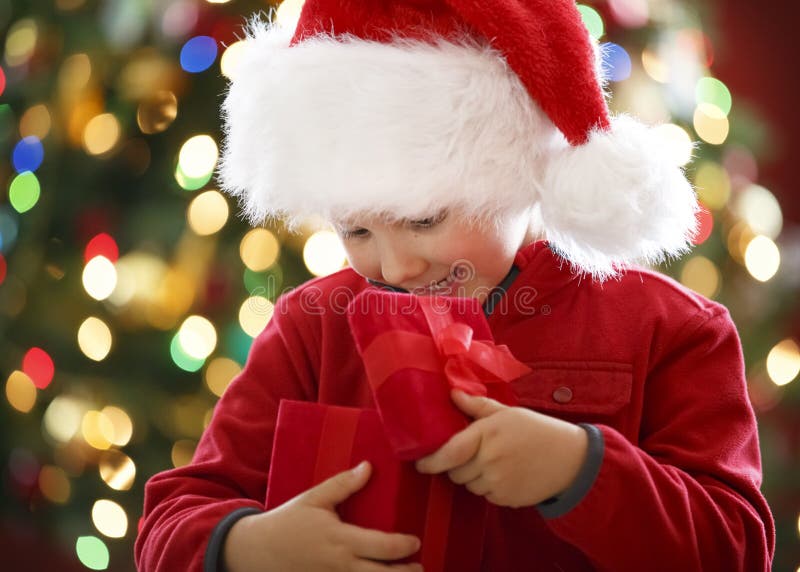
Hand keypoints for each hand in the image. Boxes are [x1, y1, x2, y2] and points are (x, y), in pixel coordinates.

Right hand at [223, 461, 421, 571]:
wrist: (256, 551)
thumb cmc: (287, 522)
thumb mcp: (314, 498)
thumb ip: (343, 485)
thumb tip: (368, 467)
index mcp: (340, 539)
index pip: (382, 547)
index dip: (404, 546)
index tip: (416, 541)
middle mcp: (340, 564)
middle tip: (419, 565)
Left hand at [415, 389, 588, 507]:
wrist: (570, 459)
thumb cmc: (537, 430)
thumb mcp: (508, 413)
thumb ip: (477, 406)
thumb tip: (452, 393)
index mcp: (487, 434)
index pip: (450, 451)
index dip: (431, 460)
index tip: (420, 462)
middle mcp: (489, 461)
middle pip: (455, 471)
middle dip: (456, 464)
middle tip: (471, 453)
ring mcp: (497, 483)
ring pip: (468, 484)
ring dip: (472, 475)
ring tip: (492, 461)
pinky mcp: (505, 500)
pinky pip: (484, 495)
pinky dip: (487, 486)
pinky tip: (504, 473)